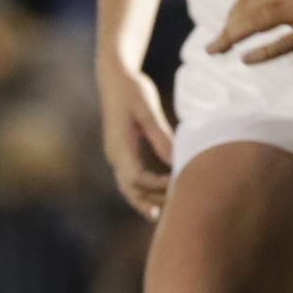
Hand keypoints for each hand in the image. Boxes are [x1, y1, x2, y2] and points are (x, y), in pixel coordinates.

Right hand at [97, 63, 174, 220]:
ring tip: (162, 215)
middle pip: (131, 189)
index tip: (178, 182)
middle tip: (174, 210)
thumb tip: (176, 160)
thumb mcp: (149, 110)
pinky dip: (141, 190)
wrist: (114, 77)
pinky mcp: (120, 151)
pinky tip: (155, 198)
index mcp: (120, 145)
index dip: (158, 186)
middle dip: (151, 200)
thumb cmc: (132, 90)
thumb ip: (161, 136)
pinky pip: (129, 178)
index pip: (138, 178)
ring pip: (127, 187)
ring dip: (144, 200)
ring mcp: (115, 154)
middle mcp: (114, 154)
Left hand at [211, 0, 292, 63]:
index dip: (236, 9)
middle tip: (216, 43)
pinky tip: (246, 58)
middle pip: (248, 6)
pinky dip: (262, 51)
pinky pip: (282, 42)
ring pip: (257, 22)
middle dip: (229, 25)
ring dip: (232, 37)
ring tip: (219, 49)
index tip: (229, 24)